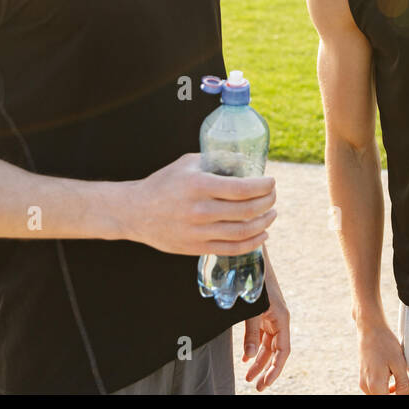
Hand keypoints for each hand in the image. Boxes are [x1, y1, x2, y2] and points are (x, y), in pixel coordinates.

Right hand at [122, 152, 275, 254]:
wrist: (135, 212)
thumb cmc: (164, 183)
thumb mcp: (188, 163)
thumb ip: (218, 160)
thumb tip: (248, 163)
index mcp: (199, 185)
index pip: (242, 188)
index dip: (263, 186)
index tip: (271, 181)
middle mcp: (200, 210)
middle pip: (247, 210)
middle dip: (268, 202)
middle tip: (273, 196)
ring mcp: (198, 232)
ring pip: (243, 232)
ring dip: (264, 223)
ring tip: (271, 214)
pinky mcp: (196, 248)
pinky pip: (232, 249)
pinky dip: (252, 243)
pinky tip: (262, 235)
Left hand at [241, 249, 288, 390]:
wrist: (252, 259)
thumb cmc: (254, 281)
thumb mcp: (252, 308)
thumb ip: (250, 333)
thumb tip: (248, 357)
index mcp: (282, 318)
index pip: (282, 351)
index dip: (275, 369)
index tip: (265, 383)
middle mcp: (279, 319)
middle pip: (275, 351)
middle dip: (265, 369)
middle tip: (255, 385)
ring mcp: (271, 316)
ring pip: (267, 344)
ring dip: (258, 360)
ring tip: (248, 375)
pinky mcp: (263, 312)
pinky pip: (261, 335)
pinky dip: (254, 347)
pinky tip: (246, 358)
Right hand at [357, 323, 408, 394]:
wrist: (370, 329)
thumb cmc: (385, 344)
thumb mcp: (399, 364)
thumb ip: (404, 386)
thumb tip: (408, 397)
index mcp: (376, 386)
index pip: (389, 401)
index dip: (400, 398)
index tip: (407, 391)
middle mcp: (366, 387)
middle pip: (383, 399)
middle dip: (395, 395)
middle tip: (405, 387)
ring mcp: (363, 383)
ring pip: (378, 396)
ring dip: (389, 394)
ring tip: (400, 384)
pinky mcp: (363, 378)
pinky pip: (374, 391)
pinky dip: (384, 391)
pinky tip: (392, 384)